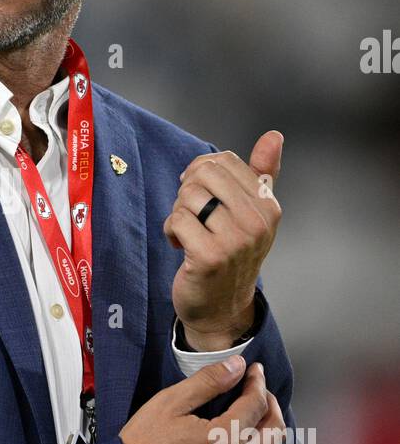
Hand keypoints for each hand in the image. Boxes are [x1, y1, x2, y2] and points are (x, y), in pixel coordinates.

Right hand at [119, 358, 283, 443]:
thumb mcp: (169, 403)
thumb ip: (208, 382)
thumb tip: (237, 366)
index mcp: (225, 441)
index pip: (257, 405)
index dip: (257, 383)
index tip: (254, 372)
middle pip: (275, 434)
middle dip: (271, 407)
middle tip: (260, 392)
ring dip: (266, 436)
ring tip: (254, 419)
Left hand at [165, 131, 282, 350]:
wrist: (221, 308)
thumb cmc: (232, 255)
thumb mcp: (252, 214)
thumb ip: (262, 173)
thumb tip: (274, 135)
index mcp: (269, 206)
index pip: (224, 161)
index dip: (202, 174)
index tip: (202, 196)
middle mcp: (257, 222)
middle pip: (204, 174)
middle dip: (188, 191)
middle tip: (192, 214)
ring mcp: (235, 241)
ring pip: (189, 196)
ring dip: (178, 212)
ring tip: (187, 231)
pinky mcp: (210, 257)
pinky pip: (177, 220)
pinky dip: (170, 231)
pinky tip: (178, 245)